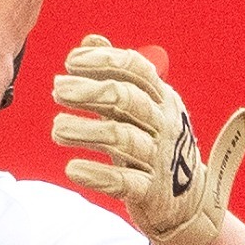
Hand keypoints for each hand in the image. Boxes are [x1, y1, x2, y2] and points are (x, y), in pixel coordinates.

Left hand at [51, 34, 244, 244]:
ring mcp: (160, 159)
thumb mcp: (138, 109)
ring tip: (56, 128)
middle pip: (129, 100)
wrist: (187, 203)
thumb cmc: (153, 146)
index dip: (105, 61)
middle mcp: (165, 125)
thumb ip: (114, 76)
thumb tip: (90, 40)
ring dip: (86, 131)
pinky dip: (97, 175)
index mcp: (163, 100)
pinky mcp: (152, 192)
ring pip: (123, 139)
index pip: (138, 71)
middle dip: (91, 91)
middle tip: (57, 89)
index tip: (70, 61)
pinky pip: (124, 181)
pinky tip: (72, 169)